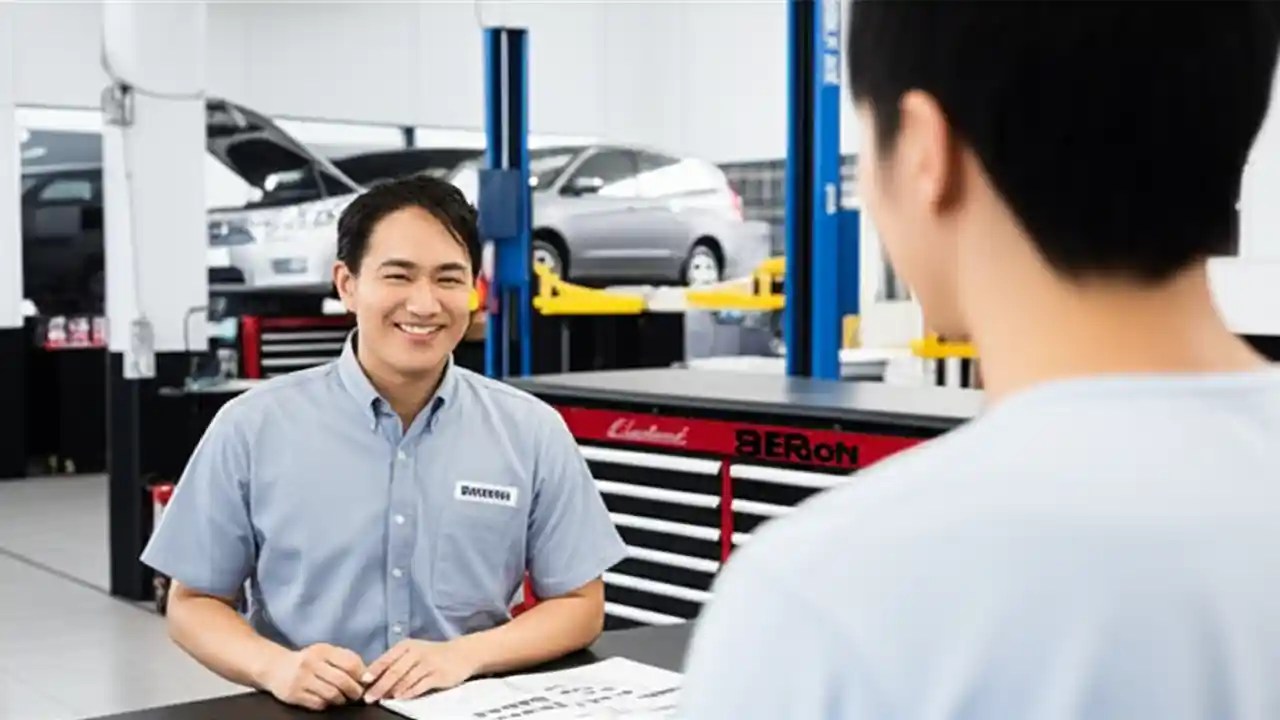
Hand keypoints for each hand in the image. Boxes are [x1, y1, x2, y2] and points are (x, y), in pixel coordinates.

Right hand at [259, 643, 366, 710]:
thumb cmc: (308, 661)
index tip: (366, 681)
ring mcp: (301, 679)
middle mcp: (311, 663)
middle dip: (354, 691)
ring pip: (331, 694)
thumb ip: (345, 660)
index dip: (362, 675)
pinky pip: (318, 703)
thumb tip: (367, 675)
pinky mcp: (294, 694)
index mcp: (323, 650)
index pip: (350, 662)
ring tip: (342, 698)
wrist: (275, 667)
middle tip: (356, 695)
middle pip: (342, 680)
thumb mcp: (325, 653)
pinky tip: (326, 700)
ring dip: (341, 699)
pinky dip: (326, 704)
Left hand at [361, 638, 481, 702]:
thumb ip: (395, 663)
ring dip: (393, 690)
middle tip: (369, 697)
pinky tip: (401, 698)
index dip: (374, 671)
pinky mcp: (438, 675)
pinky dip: (410, 692)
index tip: (363, 682)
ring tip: (383, 699)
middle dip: (380, 685)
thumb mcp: (413, 652)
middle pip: (395, 670)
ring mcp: (428, 663)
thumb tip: (373, 679)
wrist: (461, 654)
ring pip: (406, 678)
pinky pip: (421, 685)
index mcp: (407, 646)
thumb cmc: (431, 655)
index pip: (386, 658)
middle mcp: (416, 652)